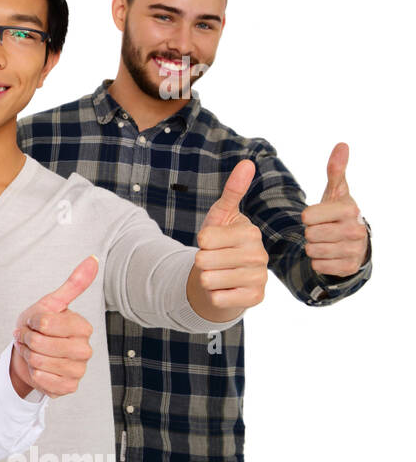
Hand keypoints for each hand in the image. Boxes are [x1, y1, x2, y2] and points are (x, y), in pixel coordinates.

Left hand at [10, 255, 97, 398]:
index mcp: (83, 327)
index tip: (35, 322)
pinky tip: (38, 369)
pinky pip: (43, 380)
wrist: (29, 355)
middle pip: (42, 344)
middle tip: (31, 338)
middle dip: (28, 340)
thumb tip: (93, 259)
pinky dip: (34, 374)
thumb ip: (73, 284)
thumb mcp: (50, 304)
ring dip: (29, 357)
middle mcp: (85, 350)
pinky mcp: (69, 387)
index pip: (46, 323)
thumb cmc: (40, 328)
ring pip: (40, 363)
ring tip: (33, 352)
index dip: (32, 322)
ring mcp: (79, 370)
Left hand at [193, 160, 268, 311]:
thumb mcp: (221, 216)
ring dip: (206, 279)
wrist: (225, 276)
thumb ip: (232, 191)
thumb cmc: (220, 243)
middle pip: (203, 260)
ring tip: (218, 274)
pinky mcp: (255, 299)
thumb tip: (247, 163)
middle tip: (213, 261)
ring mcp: (259, 278)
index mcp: (250, 232)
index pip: (204, 239)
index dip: (201, 242)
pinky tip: (225, 289)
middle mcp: (260, 255)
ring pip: (208, 280)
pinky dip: (213, 295)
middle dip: (201, 262)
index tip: (212, 243)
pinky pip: (217, 298)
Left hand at [301, 142, 367, 276]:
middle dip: (310, 233)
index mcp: (350, 210)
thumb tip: (341, 145)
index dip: (308, 217)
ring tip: (326, 241)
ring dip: (313, 247)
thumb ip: (335, 170)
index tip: (319, 216)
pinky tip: (329, 254)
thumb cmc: (339, 213)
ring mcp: (353, 250)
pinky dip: (318, 261)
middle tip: (322, 230)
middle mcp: (355, 230)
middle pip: (309, 234)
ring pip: (311, 251)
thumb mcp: (336, 192)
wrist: (354, 241)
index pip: (307, 216)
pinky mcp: (348, 267)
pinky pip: (317, 266)